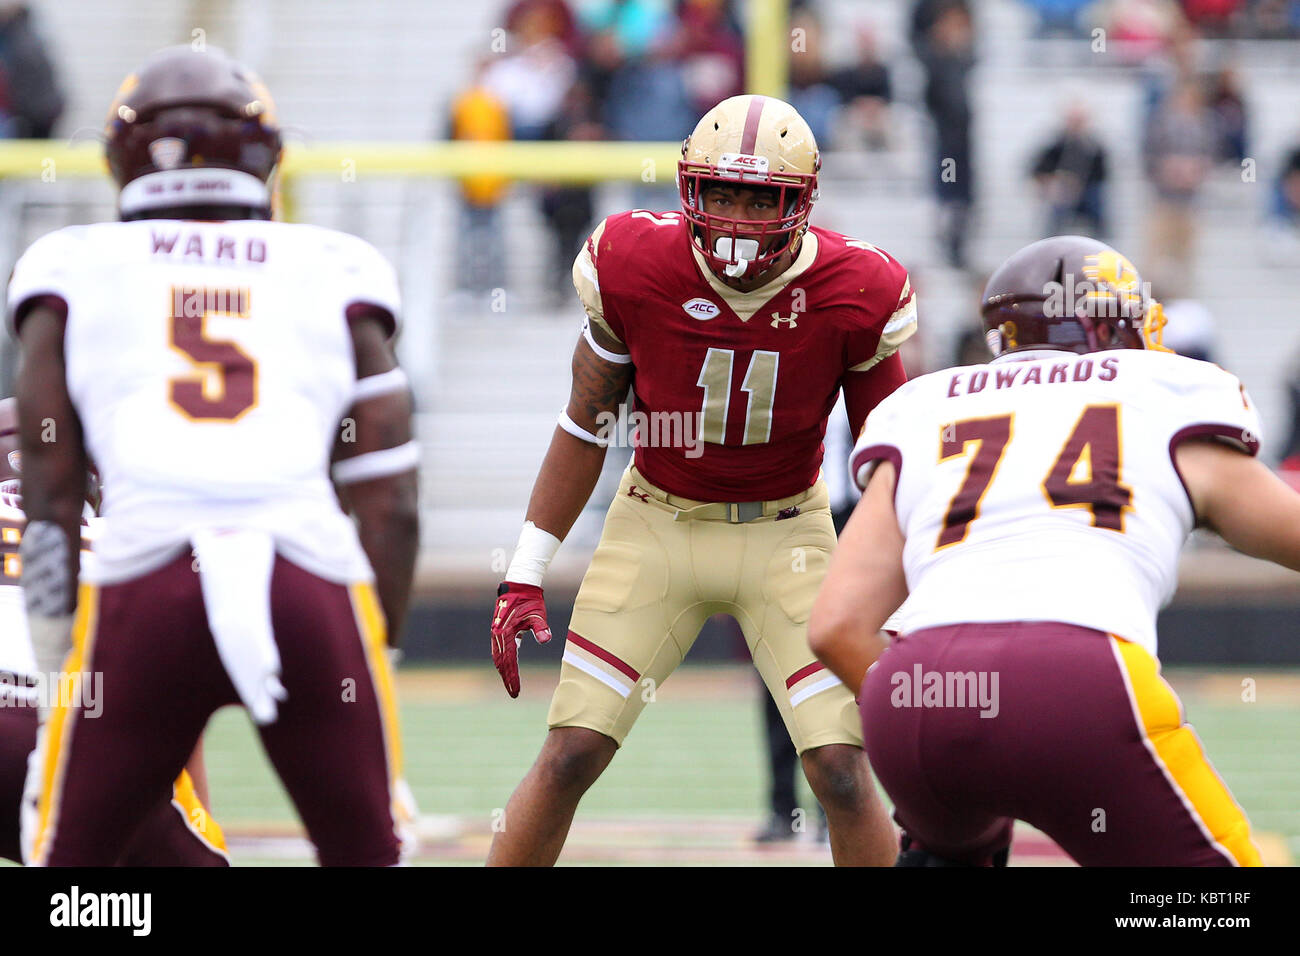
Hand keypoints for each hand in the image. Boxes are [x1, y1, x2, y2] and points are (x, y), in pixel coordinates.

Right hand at [491, 581, 551, 697]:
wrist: (519, 585)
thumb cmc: (530, 601)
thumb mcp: (538, 614)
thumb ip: (541, 628)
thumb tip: (545, 640)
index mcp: (505, 633)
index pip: (509, 661)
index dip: (512, 677)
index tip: (516, 691)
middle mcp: (497, 635)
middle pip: (501, 662)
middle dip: (507, 678)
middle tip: (513, 693)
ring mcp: (496, 632)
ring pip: (498, 657)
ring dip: (503, 671)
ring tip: (510, 684)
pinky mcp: (498, 630)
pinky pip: (498, 650)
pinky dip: (502, 661)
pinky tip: (508, 668)